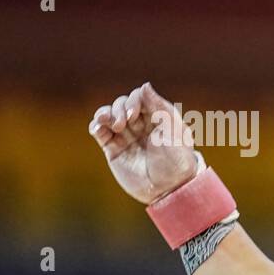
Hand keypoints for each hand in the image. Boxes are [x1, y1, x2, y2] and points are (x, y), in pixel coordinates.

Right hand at [88, 82, 198, 204]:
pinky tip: (98, 127)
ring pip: (109, 115)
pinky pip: (100, 132)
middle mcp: (141, 125)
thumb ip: (159, 107)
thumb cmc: (177, 160)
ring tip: (110, 123)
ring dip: (106, 114)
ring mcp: (126, 136)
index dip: (134, 101)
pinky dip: (96, 126)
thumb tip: (144, 85)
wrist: (169, 189)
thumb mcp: (173, 131)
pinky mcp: (113, 149)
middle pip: (123, 104)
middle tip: (124, 123)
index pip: (140, 98)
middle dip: (120, 108)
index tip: (134, 115)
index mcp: (158, 118)